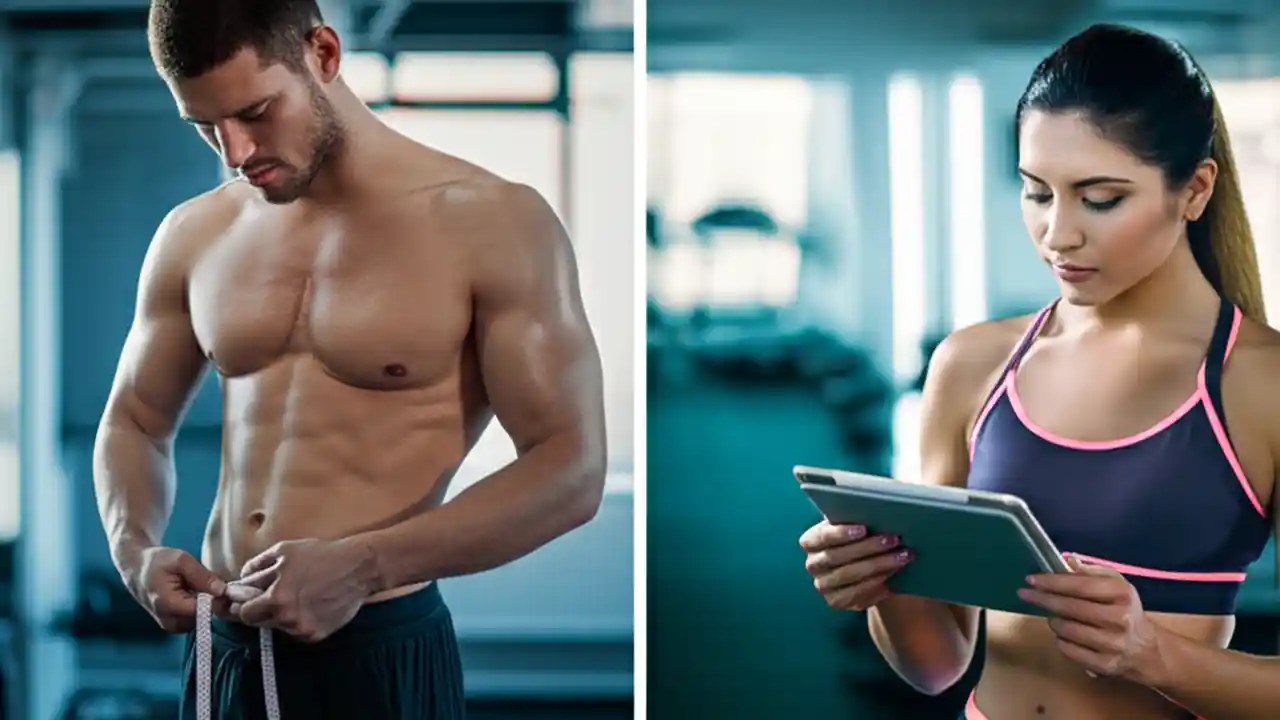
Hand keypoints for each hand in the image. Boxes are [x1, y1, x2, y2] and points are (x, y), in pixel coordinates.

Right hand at [128, 546, 228, 632]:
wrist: (137, 569)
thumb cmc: (158, 562)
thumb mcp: (181, 560)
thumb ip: (202, 576)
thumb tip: (222, 591)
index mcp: (169, 605)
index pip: (203, 611)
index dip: (217, 600)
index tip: (225, 588)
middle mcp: (169, 622)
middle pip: (204, 617)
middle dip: (212, 602)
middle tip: (209, 583)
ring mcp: (171, 626)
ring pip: (201, 619)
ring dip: (205, 604)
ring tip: (197, 587)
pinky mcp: (174, 625)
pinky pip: (194, 619)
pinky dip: (198, 607)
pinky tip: (193, 593)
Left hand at [229, 538, 380, 642]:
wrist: (359, 568)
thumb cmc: (322, 555)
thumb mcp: (284, 551)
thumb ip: (257, 566)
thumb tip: (240, 579)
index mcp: (276, 597)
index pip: (244, 612)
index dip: (241, 605)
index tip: (241, 602)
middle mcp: (287, 617)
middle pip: (257, 623)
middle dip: (259, 610)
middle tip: (269, 597)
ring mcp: (302, 628)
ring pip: (277, 627)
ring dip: (279, 615)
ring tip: (296, 596)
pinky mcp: (316, 635)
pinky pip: (296, 632)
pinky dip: (297, 620)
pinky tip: (310, 604)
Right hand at [799, 519, 913, 611]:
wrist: (867, 569)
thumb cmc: (861, 539)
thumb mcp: (856, 526)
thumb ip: (858, 517)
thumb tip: (879, 506)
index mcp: (811, 540)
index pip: (822, 536)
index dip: (841, 533)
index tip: (864, 528)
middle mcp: (813, 564)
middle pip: (838, 556)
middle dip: (868, 547)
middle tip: (894, 539)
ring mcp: (822, 585)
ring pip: (850, 575)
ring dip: (879, 565)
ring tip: (903, 556)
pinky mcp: (835, 601)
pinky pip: (856, 594)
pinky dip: (877, 583)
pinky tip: (894, 575)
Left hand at [1019, 555, 1166, 684]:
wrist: (1145, 649)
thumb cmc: (1124, 609)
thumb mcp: (1116, 585)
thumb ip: (1091, 571)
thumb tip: (1067, 560)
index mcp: (1122, 594)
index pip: (1080, 585)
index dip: (1052, 582)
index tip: (1031, 579)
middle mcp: (1120, 619)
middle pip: (1071, 608)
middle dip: (1044, 599)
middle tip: (1025, 594)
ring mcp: (1114, 644)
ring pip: (1067, 630)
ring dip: (1053, 620)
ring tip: (1053, 616)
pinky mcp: (1105, 665)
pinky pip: (1069, 650)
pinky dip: (1060, 640)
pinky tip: (1063, 635)